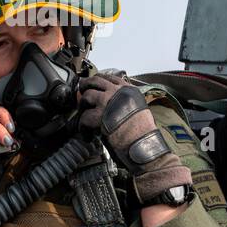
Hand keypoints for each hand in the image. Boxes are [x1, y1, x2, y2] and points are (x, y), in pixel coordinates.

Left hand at [77, 72, 191, 205]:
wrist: (145, 148)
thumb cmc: (142, 134)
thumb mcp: (136, 110)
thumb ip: (121, 102)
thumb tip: (102, 100)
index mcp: (129, 90)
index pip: (109, 77)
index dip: (97, 81)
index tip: (91, 87)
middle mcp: (118, 93)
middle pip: (94, 81)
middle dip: (85, 88)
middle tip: (81, 96)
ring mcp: (109, 103)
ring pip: (86, 97)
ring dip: (83, 108)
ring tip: (85, 120)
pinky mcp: (100, 117)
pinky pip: (84, 118)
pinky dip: (83, 129)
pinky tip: (88, 136)